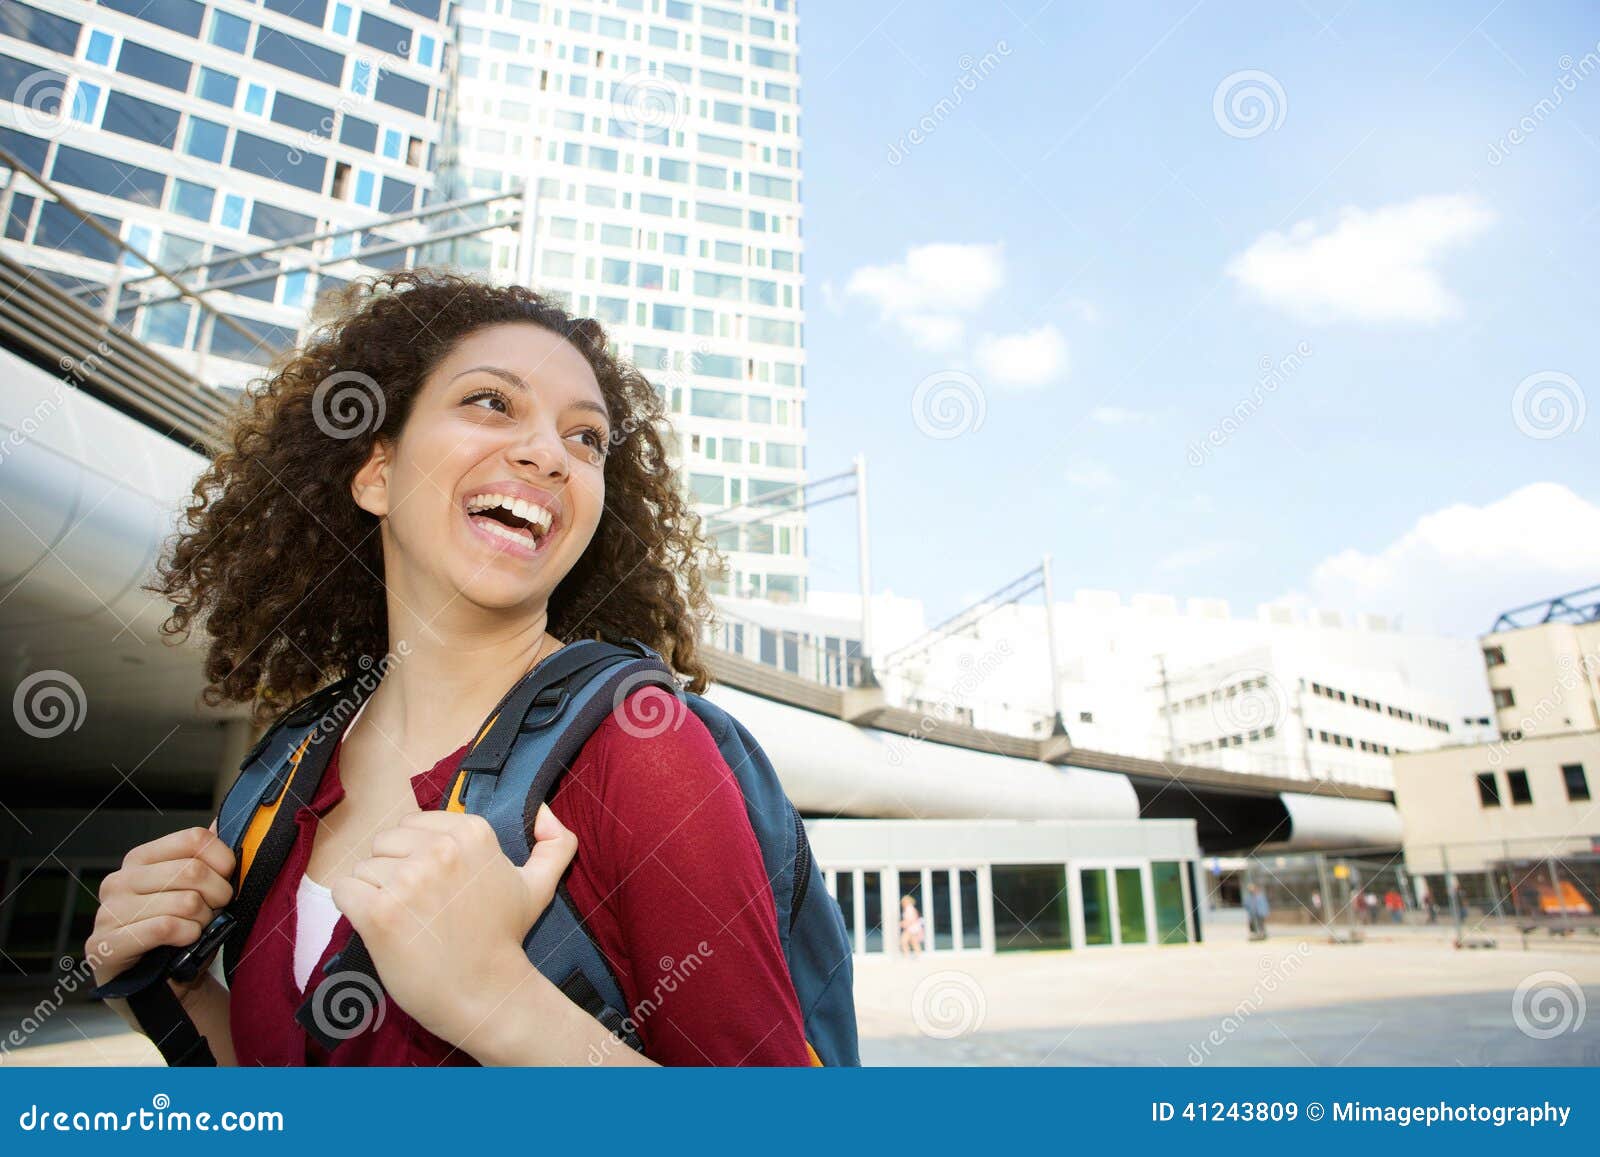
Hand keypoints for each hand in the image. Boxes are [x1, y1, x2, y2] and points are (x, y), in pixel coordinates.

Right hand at [89, 822, 234, 1000]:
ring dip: (204, 921)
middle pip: (193, 871)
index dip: (224, 860)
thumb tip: (223, 822)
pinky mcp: (104, 946)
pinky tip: (185, 943)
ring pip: (185, 902)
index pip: (194, 838)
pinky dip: (187, 936)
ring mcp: (107, 913)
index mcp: (140, 859)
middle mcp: (118, 880)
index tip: (229, 879)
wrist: (163, 988)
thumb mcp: (200, 892)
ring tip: (197, 931)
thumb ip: (208, 858)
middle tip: (216, 913)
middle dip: (219, 896)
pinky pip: (165, 928)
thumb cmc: (182, 935)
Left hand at [330, 805, 577, 1048]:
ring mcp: (409, 880)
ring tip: (405, 922)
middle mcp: (440, 850)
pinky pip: (343, 890)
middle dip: (393, 871)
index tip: (436, 888)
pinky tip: (378, 927)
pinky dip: (352, 908)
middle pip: (384, 843)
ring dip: (374, 894)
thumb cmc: (503, 939)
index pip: (412, 825)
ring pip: (364, 868)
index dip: (417, 856)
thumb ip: (554, 844)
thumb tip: (543, 812)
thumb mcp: (538, 886)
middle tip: (419, 907)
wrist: (485, 993)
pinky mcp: (380, 912)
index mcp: (472, 833)